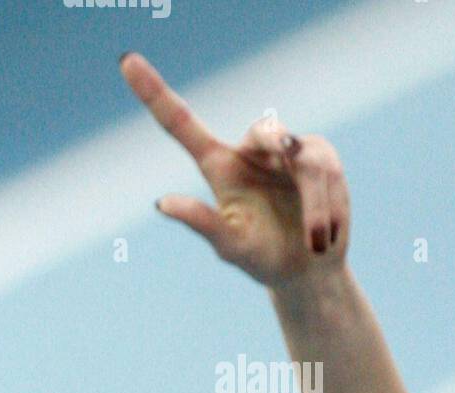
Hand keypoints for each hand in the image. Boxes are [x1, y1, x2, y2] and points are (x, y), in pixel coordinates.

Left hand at [119, 52, 349, 289]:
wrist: (308, 269)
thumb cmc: (261, 258)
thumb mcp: (229, 245)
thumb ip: (201, 222)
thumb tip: (161, 203)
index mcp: (216, 166)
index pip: (179, 123)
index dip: (153, 92)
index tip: (126, 61)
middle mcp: (248, 151)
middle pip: (264, 129)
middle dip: (280, 147)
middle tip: (289, 164)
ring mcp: (285, 150)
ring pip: (303, 153)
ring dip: (314, 201)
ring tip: (315, 239)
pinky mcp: (318, 154)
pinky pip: (326, 166)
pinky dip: (328, 204)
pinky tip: (325, 233)